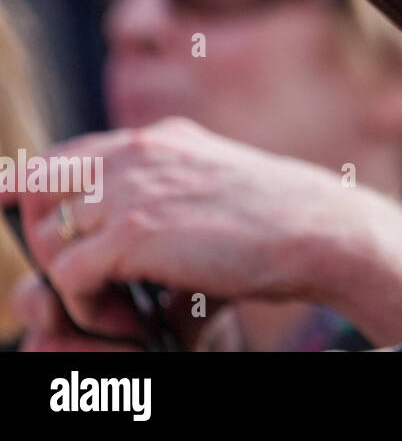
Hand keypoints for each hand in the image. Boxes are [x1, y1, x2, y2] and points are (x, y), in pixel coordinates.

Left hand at [2, 117, 350, 333]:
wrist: (319, 229)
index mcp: (160, 139)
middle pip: (39, 187)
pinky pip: (68, 276)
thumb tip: (126, 225)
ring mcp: (133, 188)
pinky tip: (123, 314)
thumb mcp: (215, 183)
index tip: (29, 214)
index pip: (67, 155)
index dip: (39, 188)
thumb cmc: (280, 217)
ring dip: (68, 279)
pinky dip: (86, 305)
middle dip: (44, 236)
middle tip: (82, 278)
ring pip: (47, 235)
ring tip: (111, 304)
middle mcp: (139, 152)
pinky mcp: (133, 232)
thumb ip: (168, 185)